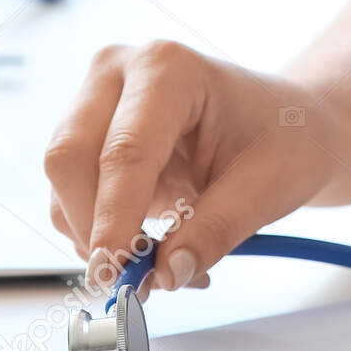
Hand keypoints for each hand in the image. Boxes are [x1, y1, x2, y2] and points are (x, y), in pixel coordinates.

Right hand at [44, 41, 345, 298]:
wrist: (286, 124)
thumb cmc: (285, 137)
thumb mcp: (268, 187)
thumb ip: (215, 231)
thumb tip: (167, 274)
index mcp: (169, 68)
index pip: (125, 151)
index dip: (114, 217)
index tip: (116, 273)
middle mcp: (119, 73)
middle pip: (70, 157)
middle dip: (93, 228)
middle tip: (132, 281)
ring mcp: (97, 101)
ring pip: (63, 182)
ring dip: (97, 237)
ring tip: (161, 263)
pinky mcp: (89, 137)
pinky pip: (71, 196)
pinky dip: (100, 234)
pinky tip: (149, 248)